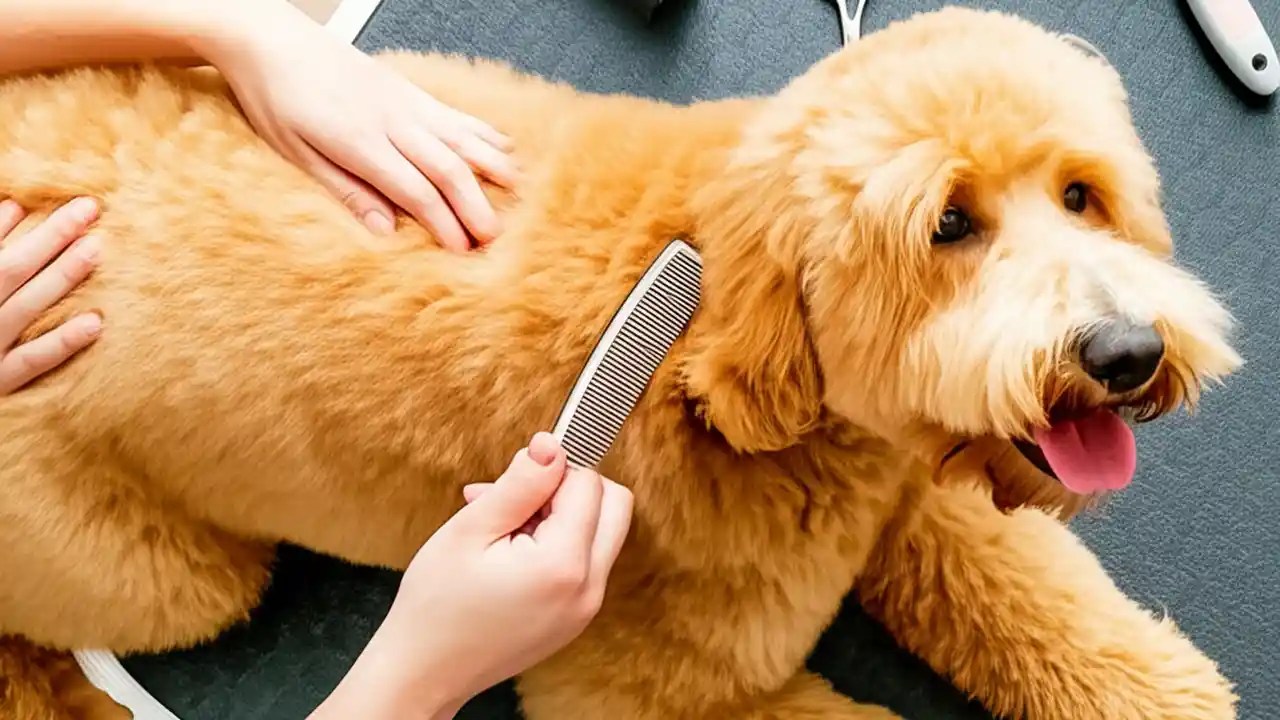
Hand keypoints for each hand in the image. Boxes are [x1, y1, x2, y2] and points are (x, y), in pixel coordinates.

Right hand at [0, 198, 101, 395]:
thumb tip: (13, 206)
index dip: (36, 226)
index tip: (80, 203)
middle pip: (13, 269)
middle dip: (52, 238)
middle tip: (91, 210)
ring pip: (25, 308)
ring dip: (60, 277)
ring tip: (96, 249)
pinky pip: (31, 362)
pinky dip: (61, 343)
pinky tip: (95, 324)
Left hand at [206, 3, 517, 251]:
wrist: (268, 37)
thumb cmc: (273, 96)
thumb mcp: (296, 153)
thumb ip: (345, 191)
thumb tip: (384, 232)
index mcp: (359, 142)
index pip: (415, 190)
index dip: (443, 223)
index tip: (462, 251)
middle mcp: (390, 120)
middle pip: (447, 167)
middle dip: (475, 205)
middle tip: (494, 238)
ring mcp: (404, 101)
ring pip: (461, 137)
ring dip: (492, 167)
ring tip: (518, 193)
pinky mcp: (408, 89)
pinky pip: (454, 114)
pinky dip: (483, 132)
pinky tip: (503, 147)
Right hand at [311, 433, 633, 719]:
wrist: (423, 673)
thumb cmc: (435, 606)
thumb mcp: (470, 530)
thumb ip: (520, 484)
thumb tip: (552, 445)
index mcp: (564, 566)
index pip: (589, 484)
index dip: (554, 468)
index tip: (517, 472)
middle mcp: (588, 589)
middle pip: (614, 505)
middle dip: (569, 487)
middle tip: (516, 495)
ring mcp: (586, 608)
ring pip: (602, 531)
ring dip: (561, 514)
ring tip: (500, 521)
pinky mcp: (576, 618)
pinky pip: (586, 562)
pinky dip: (558, 543)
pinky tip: (508, 546)